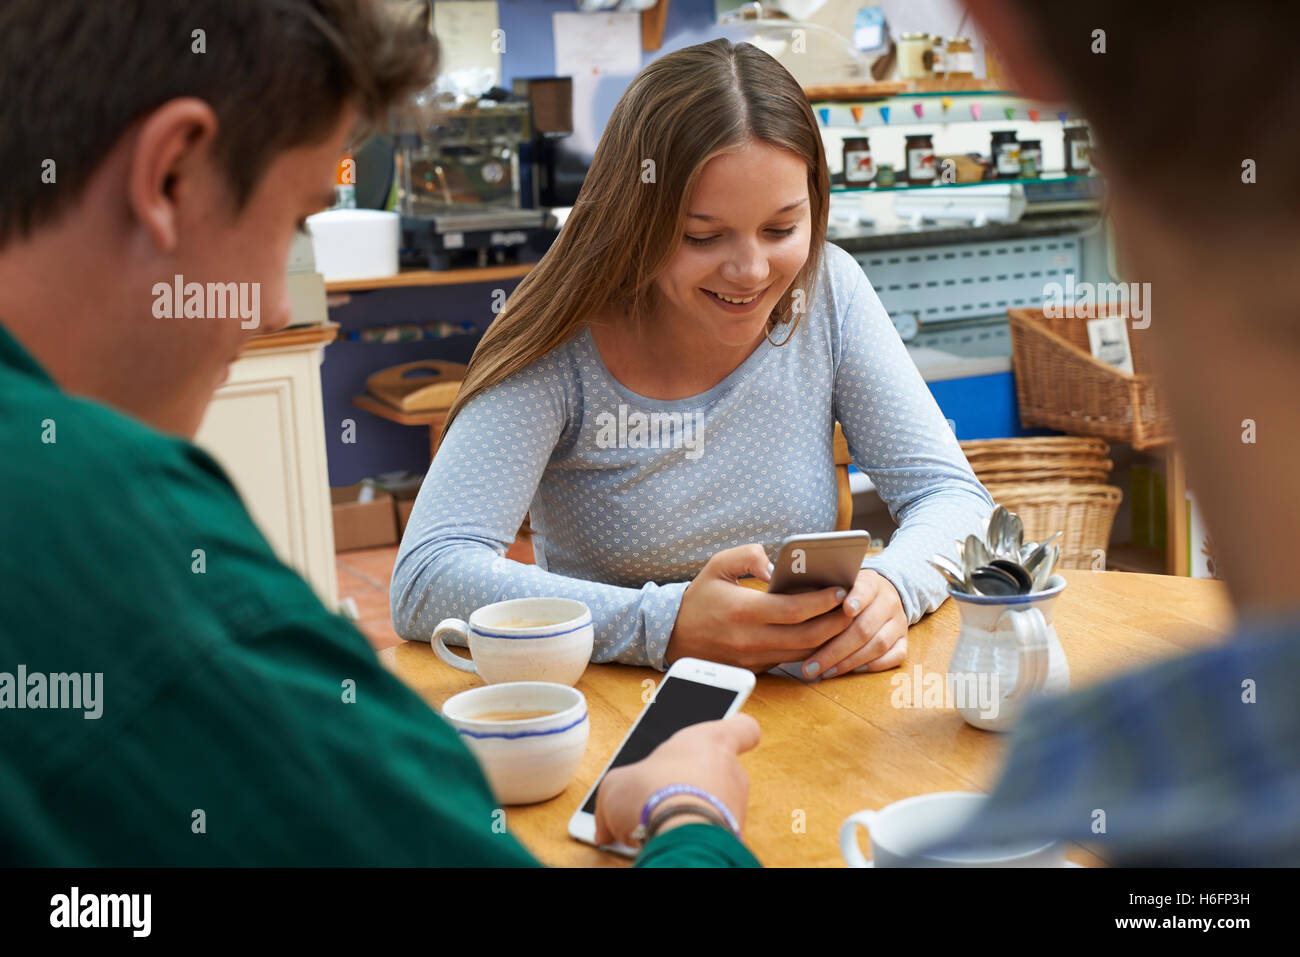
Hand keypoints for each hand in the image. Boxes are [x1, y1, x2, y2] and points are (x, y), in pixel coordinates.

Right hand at [594, 715, 759, 847]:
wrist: (679, 839)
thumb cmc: (652, 793)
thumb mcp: (616, 784)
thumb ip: (616, 797)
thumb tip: (604, 828)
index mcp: (710, 741)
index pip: (743, 727)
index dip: (735, 728)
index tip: (729, 730)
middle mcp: (731, 771)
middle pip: (721, 770)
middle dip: (695, 782)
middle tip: (665, 793)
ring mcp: (737, 806)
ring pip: (718, 804)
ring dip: (694, 811)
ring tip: (659, 824)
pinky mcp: (734, 836)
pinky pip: (713, 832)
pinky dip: (694, 835)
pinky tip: (668, 840)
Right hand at [666, 544, 851, 671]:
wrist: (672, 636)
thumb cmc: (699, 597)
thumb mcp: (717, 565)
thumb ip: (748, 555)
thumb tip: (776, 565)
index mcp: (743, 612)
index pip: (794, 610)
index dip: (822, 602)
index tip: (842, 590)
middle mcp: (751, 640)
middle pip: (807, 638)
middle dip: (836, 623)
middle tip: (852, 607)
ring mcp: (753, 660)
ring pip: (802, 654)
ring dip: (828, 640)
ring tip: (843, 620)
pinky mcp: (755, 670)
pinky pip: (790, 662)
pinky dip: (809, 650)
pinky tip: (822, 634)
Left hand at [800, 569, 907, 678]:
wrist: (883, 593)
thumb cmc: (847, 591)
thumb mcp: (837, 581)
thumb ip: (821, 589)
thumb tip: (789, 596)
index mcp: (871, 582)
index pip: (866, 589)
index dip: (857, 599)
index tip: (845, 609)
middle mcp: (888, 602)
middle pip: (864, 627)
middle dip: (835, 650)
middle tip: (811, 665)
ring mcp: (899, 622)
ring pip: (877, 645)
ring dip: (848, 663)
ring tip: (823, 672)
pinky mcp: (904, 640)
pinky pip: (894, 657)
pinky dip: (872, 666)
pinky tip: (850, 672)